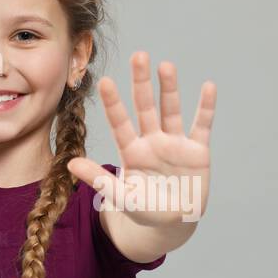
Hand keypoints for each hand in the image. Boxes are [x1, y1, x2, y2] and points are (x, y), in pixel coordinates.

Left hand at [68, 51, 215, 226]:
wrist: (174, 222)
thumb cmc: (145, 210)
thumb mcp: (122, 197)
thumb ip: (99, 180)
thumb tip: (70, 164)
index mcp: (131, 151)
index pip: (120, 123)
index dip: (113, 103)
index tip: (105, 81)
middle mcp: (152, 141)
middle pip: (145, 107)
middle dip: (141, 83)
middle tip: (138, 55)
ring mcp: (175, 143)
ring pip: (171, 110)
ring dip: (169, 89)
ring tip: (166, 65)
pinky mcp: (197, 150)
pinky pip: (202, 125)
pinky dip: (206, 107)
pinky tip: (208, 87)